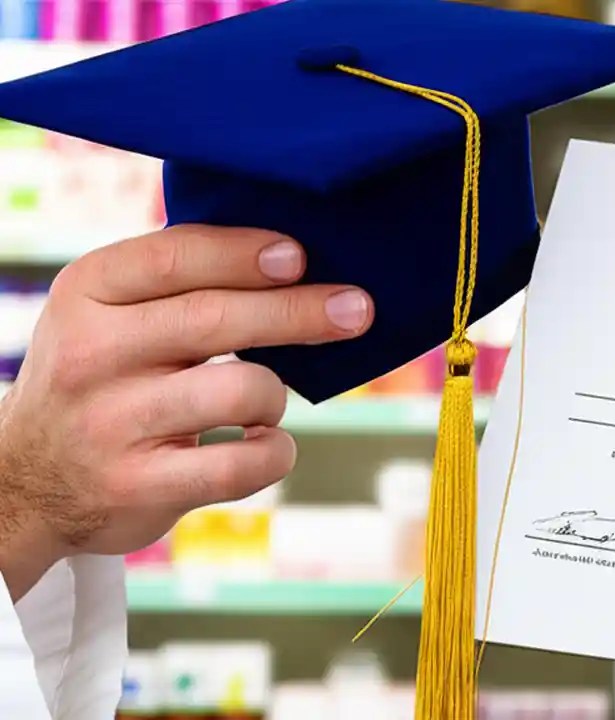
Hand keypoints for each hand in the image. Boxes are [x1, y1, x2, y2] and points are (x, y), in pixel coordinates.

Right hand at [0, 225, 373, 600]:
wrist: (30, 482)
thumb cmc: (104, 378)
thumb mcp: (110, 313)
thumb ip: (180, 281)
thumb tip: (295, 255)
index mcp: (88, 293)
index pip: (174, 257)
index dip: (244, 253)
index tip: (300, 255)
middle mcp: (92, 354)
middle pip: (219, 319)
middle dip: (300, 312)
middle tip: (358, 309)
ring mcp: (112, 423)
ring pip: (242, 390)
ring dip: (275, 396)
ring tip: (264, 403)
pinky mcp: (140, 485)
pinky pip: (243, 464)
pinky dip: (274, 453)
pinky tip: (266, 445)